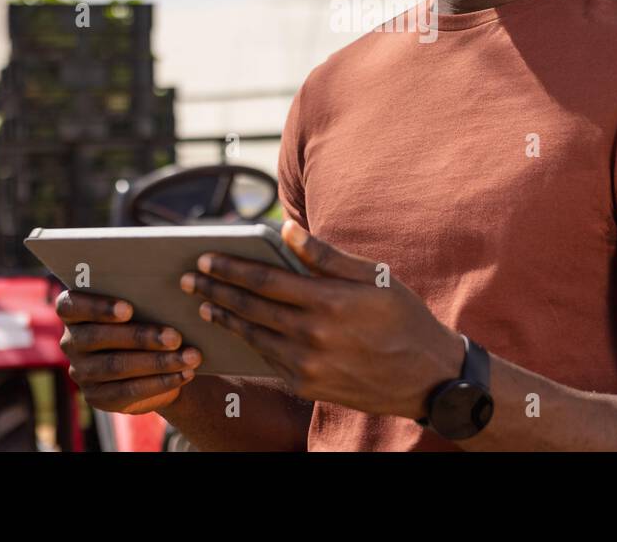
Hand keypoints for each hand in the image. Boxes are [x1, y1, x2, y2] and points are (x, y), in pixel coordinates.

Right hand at [56, 290, 202, 413]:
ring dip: (157, 362)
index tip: (128, 309)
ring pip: (116, 366)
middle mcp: (71, 342)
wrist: (152, 362)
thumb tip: (171, 293)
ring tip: (189, 357)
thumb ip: (142, 298)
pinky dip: (160, 382)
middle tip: (175, 337)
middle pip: (97, 338)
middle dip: (140, 337)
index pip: (69, 305)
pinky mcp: (97, 397)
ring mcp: (81, 372)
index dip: (97, 307)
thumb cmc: (147, 319)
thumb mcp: (142, 306)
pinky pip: (127, 391)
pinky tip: (184, 374)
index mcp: (73, 312)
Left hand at [179, 221, 463, 418]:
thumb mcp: (374, 277)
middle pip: (250, 308)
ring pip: (253, 337)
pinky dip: (248, 343)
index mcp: (329, 302)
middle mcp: (313, 336)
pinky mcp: (308, 387)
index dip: (230, 268)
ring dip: (225, 318)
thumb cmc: (404, 318)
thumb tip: (286, 229)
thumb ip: (326, 255)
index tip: (205, 258)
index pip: (264, 280)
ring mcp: (308, 366)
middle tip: (188, 280)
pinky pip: (268, 361)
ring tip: (205, 305)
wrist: (428, 378)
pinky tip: (236, 332)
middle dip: (216, 291)